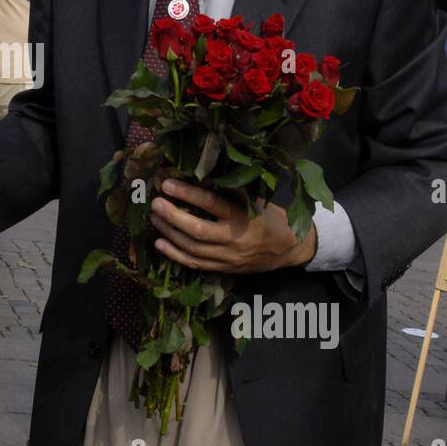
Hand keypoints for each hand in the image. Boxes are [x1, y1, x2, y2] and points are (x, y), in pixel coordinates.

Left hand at [147, 178, 317, 273]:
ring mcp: (228, 257)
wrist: (291, 249)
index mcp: (244, 217)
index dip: (187, 193)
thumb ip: (231, 193)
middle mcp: (234, 239)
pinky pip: (195, 264)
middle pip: (196, 230)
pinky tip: (160, 244)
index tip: (168, 184)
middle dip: (172, 215)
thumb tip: (199, 176)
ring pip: (192, 248)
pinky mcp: (224, 269)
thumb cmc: (272, 218)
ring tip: (155, 219)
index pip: (211, 204)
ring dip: (169, 233)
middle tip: (156, 203)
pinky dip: (175, 255)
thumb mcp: (257, 201)